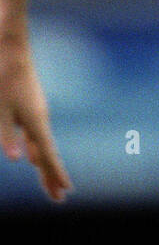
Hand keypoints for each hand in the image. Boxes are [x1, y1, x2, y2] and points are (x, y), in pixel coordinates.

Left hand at [0, 34, 70, 200]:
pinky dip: (36, 151)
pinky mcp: (29, 107)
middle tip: (59, 197)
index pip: (47, 154)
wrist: (10, 47)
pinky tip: (32, 156)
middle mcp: (39, 119)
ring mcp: (35, 113)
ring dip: (44, 166)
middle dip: (51, 177)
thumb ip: (6, 135)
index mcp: (35, 122)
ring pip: (41, 146)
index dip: (55, 174)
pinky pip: (35, 136)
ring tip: (50, 184)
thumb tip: (16, 160)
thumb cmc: (2, 77)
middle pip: (47, 154)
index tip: (65, 191)